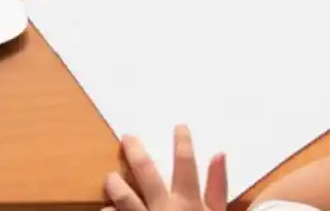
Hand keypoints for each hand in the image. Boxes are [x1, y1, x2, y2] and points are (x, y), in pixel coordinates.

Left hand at [103, 126, 226, 210]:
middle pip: (146, 172)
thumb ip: (218, 187)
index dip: (183, 141)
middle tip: (127, 138)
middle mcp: (164, 209)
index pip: (185, 163)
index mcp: (188, 202)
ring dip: (115, 184)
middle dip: (135, 151)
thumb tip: (219, 153)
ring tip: (110, 177)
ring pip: (123, 198)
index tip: (179, 126)